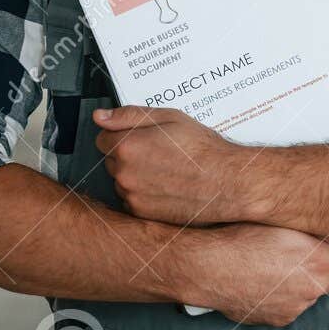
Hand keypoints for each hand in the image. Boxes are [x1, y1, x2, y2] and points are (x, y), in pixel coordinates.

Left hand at [93, 104, 247, 224]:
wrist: (226, 182)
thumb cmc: (203, 150)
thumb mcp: (169, 118)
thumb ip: (129, 115)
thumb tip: (101, 116)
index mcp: (127, 146)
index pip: (102, 138)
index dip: (121, 134)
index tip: (139, 137)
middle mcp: (125, 174)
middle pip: (112, 160)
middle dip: (129, 155)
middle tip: (158, 152)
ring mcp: (132, 196)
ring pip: (122, 181)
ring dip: (135, 176)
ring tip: (166, 170)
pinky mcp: (141, 213)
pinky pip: (132, 200)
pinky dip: (143, 194)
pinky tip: (165, 185)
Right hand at [174, 222, 328, 325]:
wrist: (209, 266)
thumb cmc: (243, 237)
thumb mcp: (284, 224)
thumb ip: (312, 237)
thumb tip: (327, 237)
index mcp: (318, 261)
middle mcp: (312, 288)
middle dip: (318, 273)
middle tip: (295, 259)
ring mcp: (295, 308)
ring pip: (306, 296)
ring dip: (297, 287)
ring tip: (270, 269)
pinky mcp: (278, 320)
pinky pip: (287, 309)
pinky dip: (280, 300)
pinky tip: (261, 284)